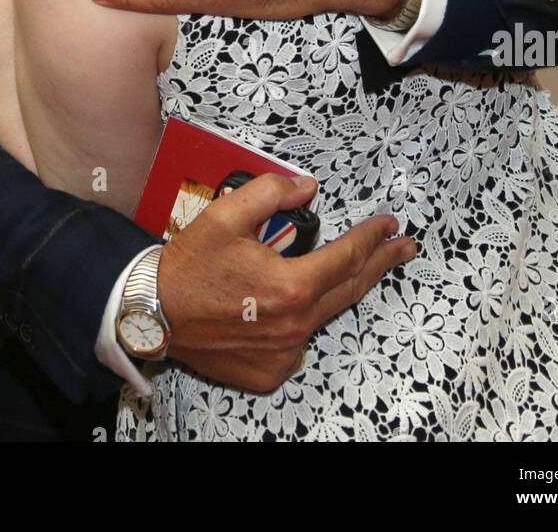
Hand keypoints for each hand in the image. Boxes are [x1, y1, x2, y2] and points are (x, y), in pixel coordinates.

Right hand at [158, 173, 415, 390]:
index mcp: (291, 285)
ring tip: (362, 270)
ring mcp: (284, 354)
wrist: (153, 314)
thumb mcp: (228, 214)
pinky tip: (299, 306)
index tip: (391, 224)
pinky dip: (304, 321)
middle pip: (351, 288)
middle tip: (404, 248)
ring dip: (344, 289)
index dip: (374, 237)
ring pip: (326, 315)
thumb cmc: (189, 266)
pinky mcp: (270, 372)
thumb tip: (307, 187)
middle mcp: (295, 324)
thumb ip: (272, 192)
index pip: (349, 256)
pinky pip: (300, 344)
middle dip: (382, 263)